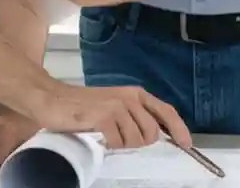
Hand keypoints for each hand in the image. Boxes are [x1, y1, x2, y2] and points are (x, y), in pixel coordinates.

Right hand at [26, 83, 191, 152]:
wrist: (52, 99)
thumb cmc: (82, 106)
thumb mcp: (114, 106)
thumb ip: (134, 116)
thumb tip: (155, 135)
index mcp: (135, 94)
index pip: (166, 111)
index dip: (179, 129)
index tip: (187, 144)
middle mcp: (129, 97)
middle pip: (152, 133)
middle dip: (140, 143)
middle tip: (120, 140)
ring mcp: (117, 106)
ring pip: (136, 140)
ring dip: (123, 145)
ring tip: (107, 136)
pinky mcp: (103, 116)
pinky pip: (118, 142)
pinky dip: (110, 145)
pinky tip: (99, 137)